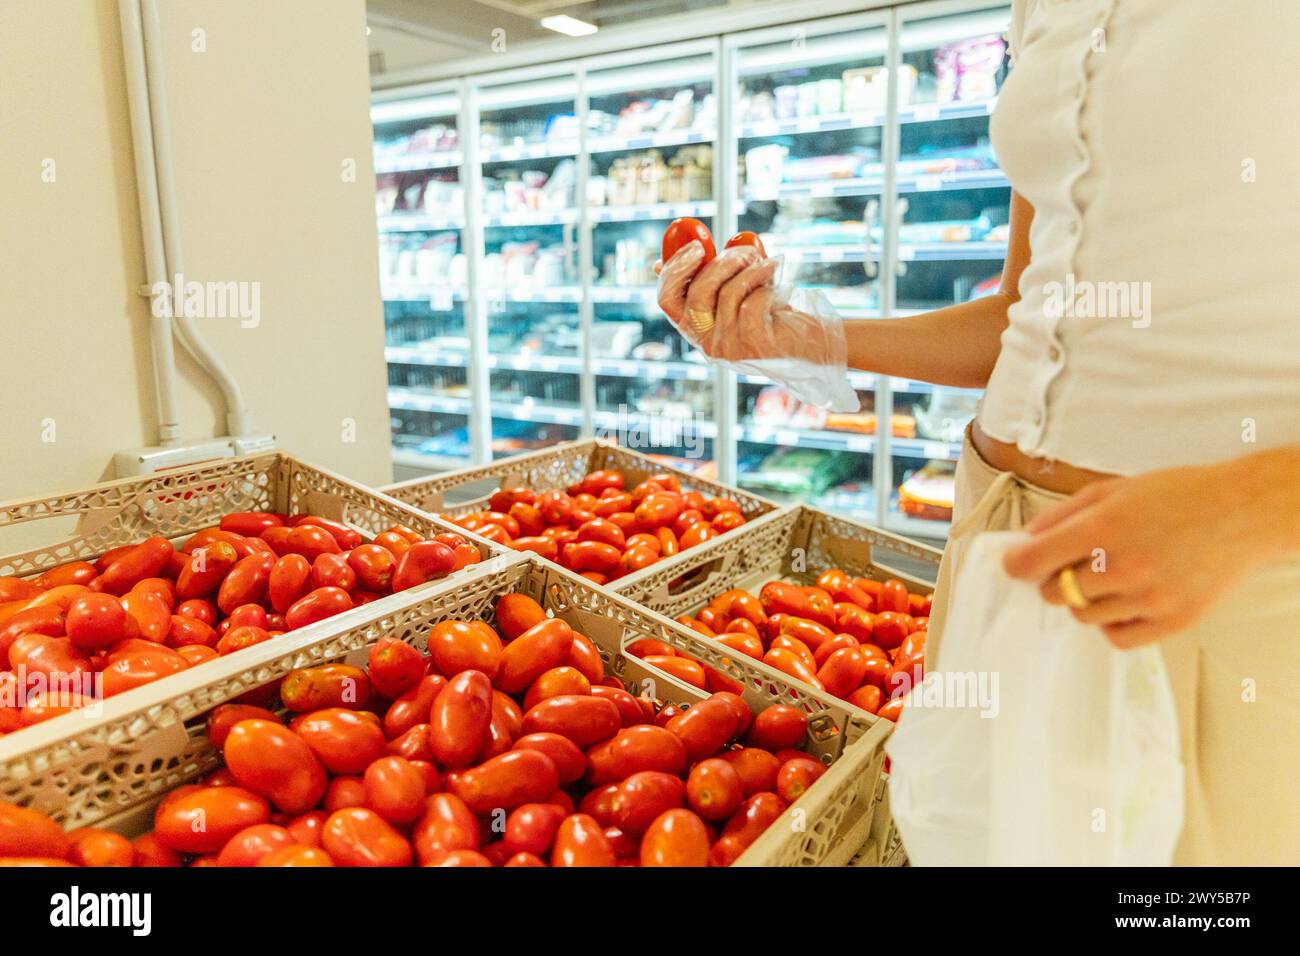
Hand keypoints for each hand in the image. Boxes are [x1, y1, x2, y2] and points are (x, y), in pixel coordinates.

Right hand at [656, 240, 783, 360]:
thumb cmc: (771, 310)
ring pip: (727, 294)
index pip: (667, 300)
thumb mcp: (738, 287)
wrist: (809, 339)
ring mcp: (729, 348)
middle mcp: (707, 343)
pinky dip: (768, 287)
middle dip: (722, 263)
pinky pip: (752, 304)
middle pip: (696, 294)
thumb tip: (682, 248)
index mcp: (696, 328)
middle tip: (745, 251)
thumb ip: (713, 271)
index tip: (697, 246)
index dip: (675, 269)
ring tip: (769, 266)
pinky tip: (780, 288)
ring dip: (751, 271)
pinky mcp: (753, 346)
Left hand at [1001, 461, 1273, 646]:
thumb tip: (1024, 541)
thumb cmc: (1175, 496)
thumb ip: (1062, 516)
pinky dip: (1113, 623)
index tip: (1015, 564)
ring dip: (1087, 599)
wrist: (1240, 513)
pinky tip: (1127, 599)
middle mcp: (1124, 566)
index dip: (1016, 564)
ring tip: (1112, 576)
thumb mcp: (1111, 490)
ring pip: (1084, 616)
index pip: (1033, 561)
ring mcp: (1150, 598)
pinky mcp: (1173, 621)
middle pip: (1056, 593)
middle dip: (1057, 579)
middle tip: (1077, 564)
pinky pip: (1117, 637)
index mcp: (1103, 527)